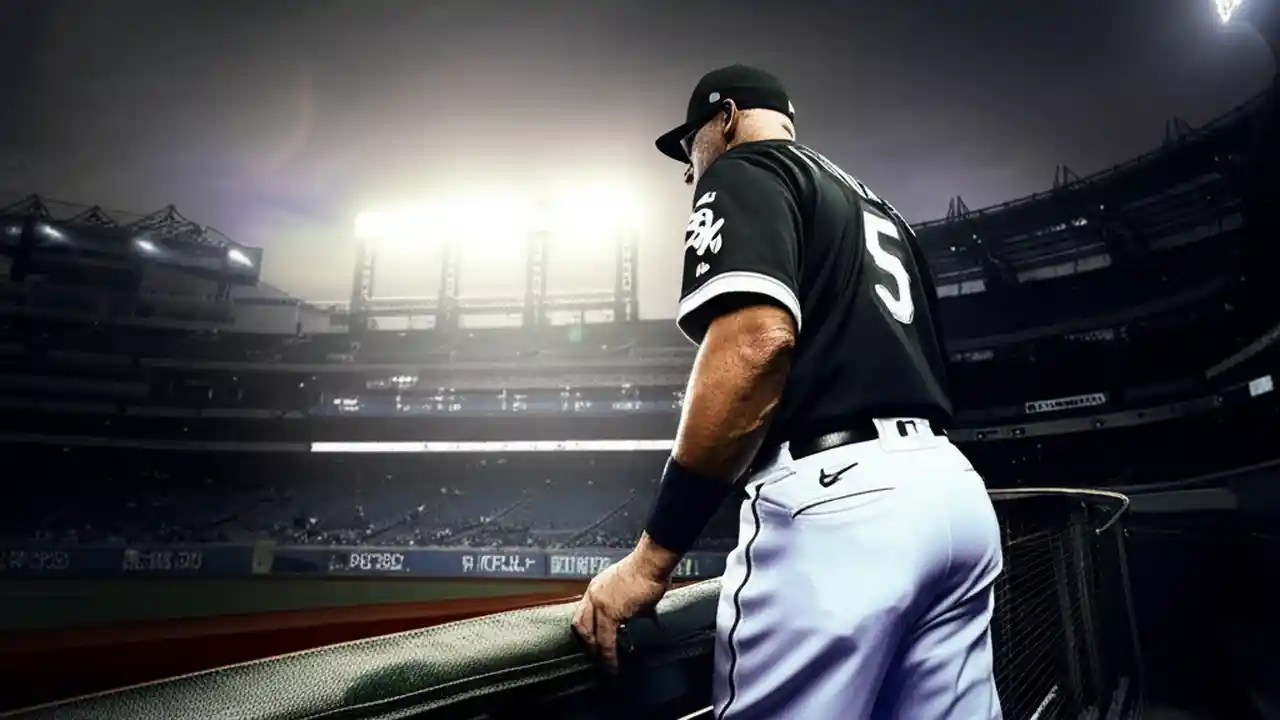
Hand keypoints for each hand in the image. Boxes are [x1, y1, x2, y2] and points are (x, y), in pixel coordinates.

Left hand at [571, 550, 670, 673]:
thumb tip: (639, 615)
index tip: (593, 643)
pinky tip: (614, 665)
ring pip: (591, 636)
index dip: (587, 631)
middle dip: (587, 645)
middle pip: (580, 626)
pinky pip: (606, 640)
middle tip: (597, 658)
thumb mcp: (630, 585)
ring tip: (606, 666)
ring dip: (598, 654)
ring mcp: (599, 604)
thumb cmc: (647, 569)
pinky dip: (609, 656)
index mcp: (597, 587)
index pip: (583, 614)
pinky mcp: (610, 613)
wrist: (651, 562)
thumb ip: (628, 602)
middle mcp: (594, 595)